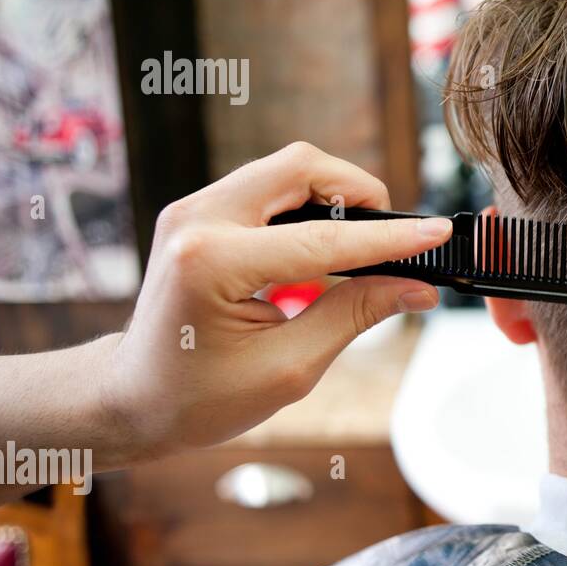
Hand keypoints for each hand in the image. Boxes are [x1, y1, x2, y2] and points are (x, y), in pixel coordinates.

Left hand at [98, 142, 449, 466]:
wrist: (131, 398)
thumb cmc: (199, 396)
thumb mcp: (290, 367)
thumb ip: (355, 315)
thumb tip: (416, 287)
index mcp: (214, 263)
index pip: (323, 238)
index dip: (389, 238)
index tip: (435, 234)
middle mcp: (198, 221)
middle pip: (301, 166)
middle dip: (358, 191)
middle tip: (392, 235)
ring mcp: (194, 210)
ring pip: (286, 168)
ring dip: (334, 196)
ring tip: (362, 243)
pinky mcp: (200, 211)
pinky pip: (268, 185)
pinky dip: (309, 205)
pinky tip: (326, 244)